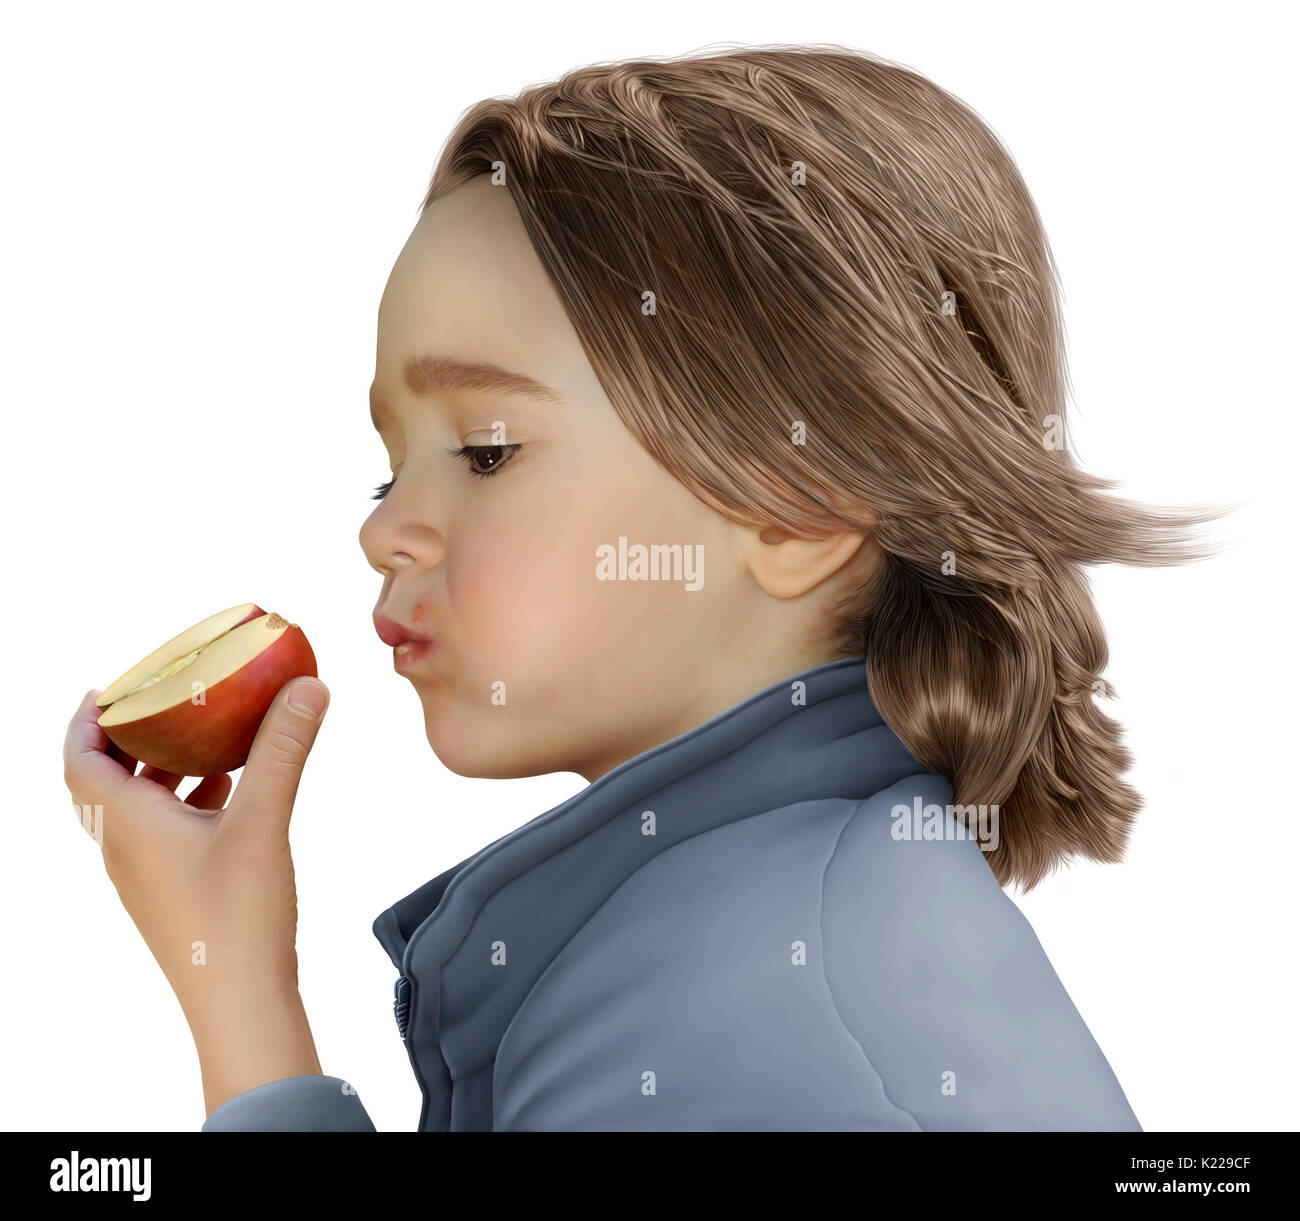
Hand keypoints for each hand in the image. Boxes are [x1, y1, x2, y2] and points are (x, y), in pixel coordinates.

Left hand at [62, 678, 330, 1029]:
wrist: (239, 1002)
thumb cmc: (236, 916)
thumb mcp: (262, 820)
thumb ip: (284, 749)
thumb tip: (308, 685)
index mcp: (126, 824)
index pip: (78, 759)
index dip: (86, 720)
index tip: (111, 688)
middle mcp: (125, 848)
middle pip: (106, 779)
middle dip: (132, 737)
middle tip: (165, 703)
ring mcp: (147, 875)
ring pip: (137, 807)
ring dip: (163, 768)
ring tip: (205, 738)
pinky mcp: (173, 894)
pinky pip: (164, 832)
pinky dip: (186, 801)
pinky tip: (233, 792)